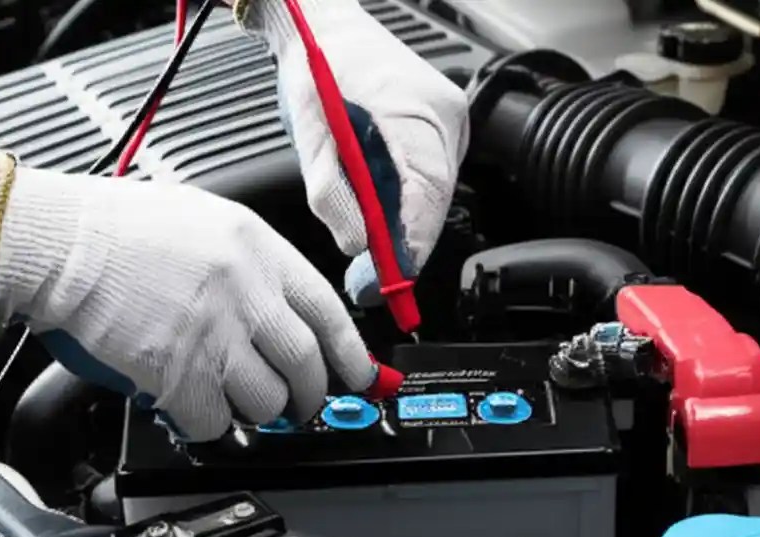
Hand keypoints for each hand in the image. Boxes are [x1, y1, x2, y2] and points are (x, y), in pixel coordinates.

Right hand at [0, 167, 377, 441]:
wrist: (56, 242)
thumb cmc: (117, 226)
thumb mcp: (207, 219)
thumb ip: (251, 262)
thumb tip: (282, 304)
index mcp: (259, 250)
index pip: (328, 311)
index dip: (351, 352)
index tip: (360, 376)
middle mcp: (246, 292)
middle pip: (305, 364)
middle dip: (309, 395)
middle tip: (300, 405)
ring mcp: (214, 334)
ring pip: (267, 399)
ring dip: (259, 411)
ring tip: (242, 403)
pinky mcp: (177, 372)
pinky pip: (214, 420)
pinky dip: (209, 424)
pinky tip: (194, 409)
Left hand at [243, 0, 468, 304]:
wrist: (322, 24)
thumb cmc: (316, 64)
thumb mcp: (311, 133)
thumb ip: (330, 193)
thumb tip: (355, 244)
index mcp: (416, 110)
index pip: (426, 191)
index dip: (412, 244)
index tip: (392, 281)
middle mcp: (445, 116)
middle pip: (436, 200)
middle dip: (406, 248)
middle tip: (373, 286)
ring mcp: (448, 122)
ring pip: (435, 194)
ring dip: (406, 230)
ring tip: (373, 264)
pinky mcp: (440, 130)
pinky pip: (431, 179)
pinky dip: (407, 208)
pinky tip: (382, 226)